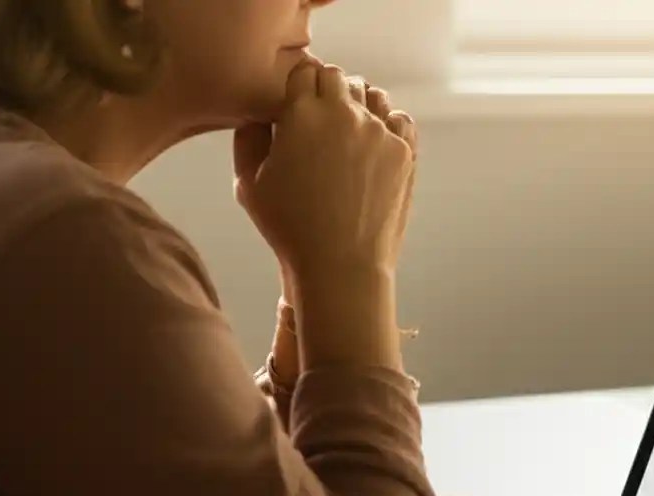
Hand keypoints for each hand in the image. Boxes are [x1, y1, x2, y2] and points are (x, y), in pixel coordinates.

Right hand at [233, 61, 415, 279]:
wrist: (341, 265)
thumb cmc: (290, 229)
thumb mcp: (249, 182)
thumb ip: (249, 136)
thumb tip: (260, 113)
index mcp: (301, 113)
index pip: (303, 72)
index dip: (299, 86)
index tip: (298, 103)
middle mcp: (343, 114)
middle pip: (337, 78)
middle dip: (327, 91)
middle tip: (322, 118)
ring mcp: (378, 131)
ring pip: (371, 94)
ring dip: (359, 103)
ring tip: (349, 129)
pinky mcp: (404, 152)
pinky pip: (399, 119)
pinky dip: (388, 123)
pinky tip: (376, 140)